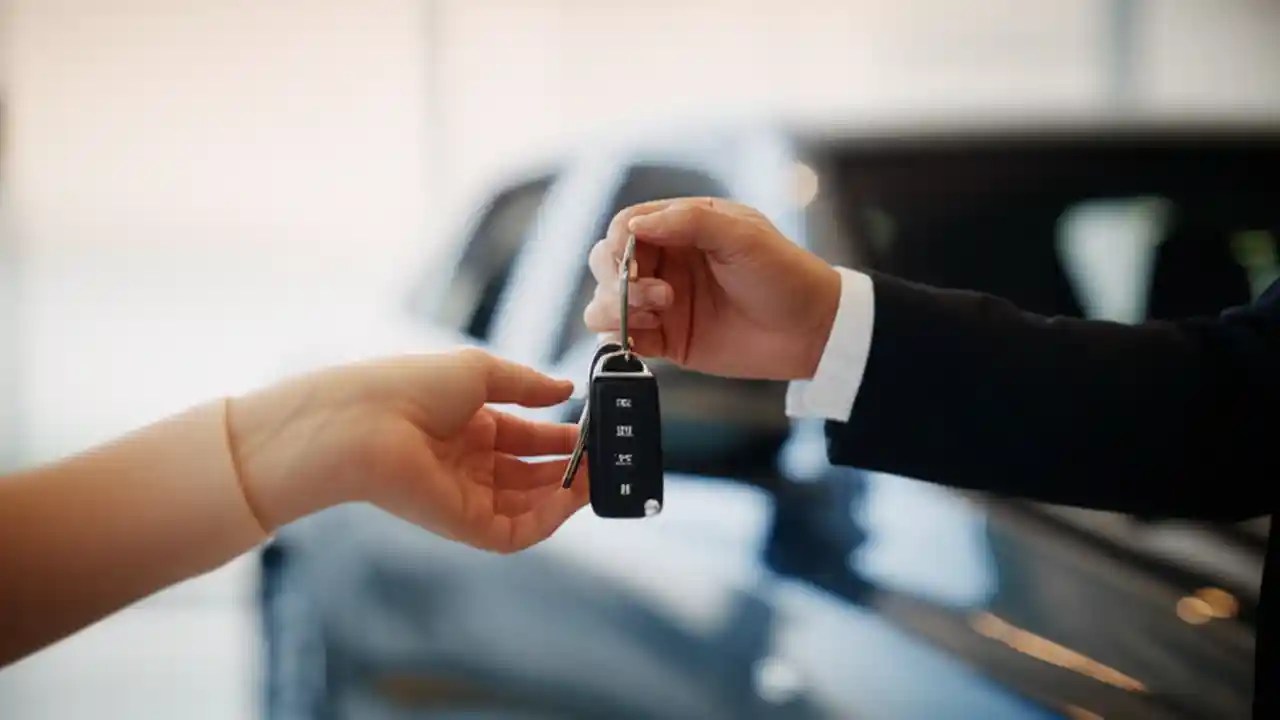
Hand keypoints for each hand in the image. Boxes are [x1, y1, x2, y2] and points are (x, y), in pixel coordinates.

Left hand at [226, 348, 586, 552]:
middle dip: (569, 467)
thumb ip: (528, 385)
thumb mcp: (480, 372)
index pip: (525, 438)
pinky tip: (572, 497)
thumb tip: (567, 390)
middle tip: (606, 459)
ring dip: (566, 492)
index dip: (560, 438)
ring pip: (529, 504)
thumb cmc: (410, 387)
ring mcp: (466, 496)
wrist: (362, 423)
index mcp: (468, 425)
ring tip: (599, 475)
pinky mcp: (464, 525)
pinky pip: (516, 531)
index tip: (595, 432)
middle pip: (530, 474)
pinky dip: (549, 518)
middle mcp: (468, 463)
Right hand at [583, 197, 841, 379]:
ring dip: (616, 305)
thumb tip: (635, 225)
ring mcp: (663, 302)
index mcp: (683, 227)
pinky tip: (643, 334)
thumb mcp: (743, 236)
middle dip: (616, 275)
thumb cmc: (786, 275)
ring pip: (605, 300)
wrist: (812, 331)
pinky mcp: (667, 340)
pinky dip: (620, 335)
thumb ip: (689, 222)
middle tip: (654, 290)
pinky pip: (623, 336)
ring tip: (657, 311)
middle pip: (606, 261)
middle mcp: (667, 262)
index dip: (620, 239)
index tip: (631, 256)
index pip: (627, 223)